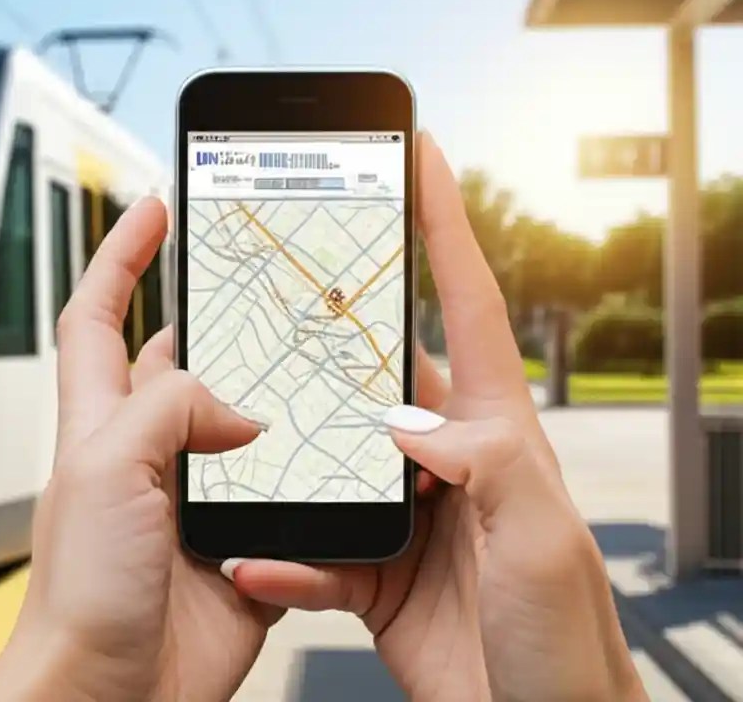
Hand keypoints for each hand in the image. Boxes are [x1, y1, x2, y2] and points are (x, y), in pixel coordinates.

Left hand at [0, 197, 283, 700]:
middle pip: (188, 364)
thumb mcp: (109, 468)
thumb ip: (171, 409)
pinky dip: (312, 489)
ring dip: (284, 409)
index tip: (154, 207)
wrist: (109, 694)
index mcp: (103, 422)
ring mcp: (195, 502)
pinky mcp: (239, 551)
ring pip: (248, 431)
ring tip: (327, 372)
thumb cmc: (80, 594)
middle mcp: (148, 454)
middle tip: (278, 292)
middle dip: (229, 326)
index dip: (121, 256)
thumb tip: (242, 410)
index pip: (100, 315)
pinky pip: (285, 504)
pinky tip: (339, 468)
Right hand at [227, 134, 647, 700]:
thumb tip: (412, 417)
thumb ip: (486, 465)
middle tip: (274, 299)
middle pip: (375, 374)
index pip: (469, 309)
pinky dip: (280, 554)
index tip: (421, 159)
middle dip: (325, 333)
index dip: (446, 229)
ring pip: (325, 458)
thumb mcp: (541, 542)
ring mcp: (407, 517)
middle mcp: (448, 466)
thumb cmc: (565, 644)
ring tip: (238, 443)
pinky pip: (308, 547)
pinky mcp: (373, 574)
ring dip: (282, 457)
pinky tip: (260, 561)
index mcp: (498, 438)